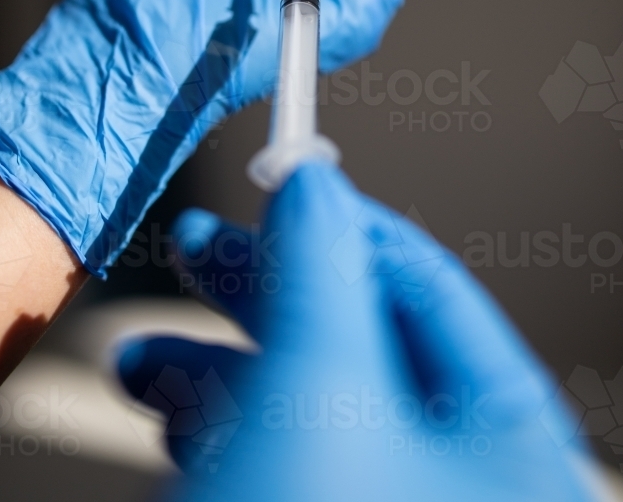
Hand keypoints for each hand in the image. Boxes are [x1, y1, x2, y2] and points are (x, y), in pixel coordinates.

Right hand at [118, 163, 593, 501]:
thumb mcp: (318, 385)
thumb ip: (320, 265)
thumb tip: (315, 180)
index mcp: (507, 444)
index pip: (425, 288)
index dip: (344, 223)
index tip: (279, 185)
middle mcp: (458, 483)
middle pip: (356, 341)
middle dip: (265, 292)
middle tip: (202, 244)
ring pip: (301, 404)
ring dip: (215, 368)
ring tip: (145, 355)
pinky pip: (273, 459)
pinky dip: (214, 429)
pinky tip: (163, 412)